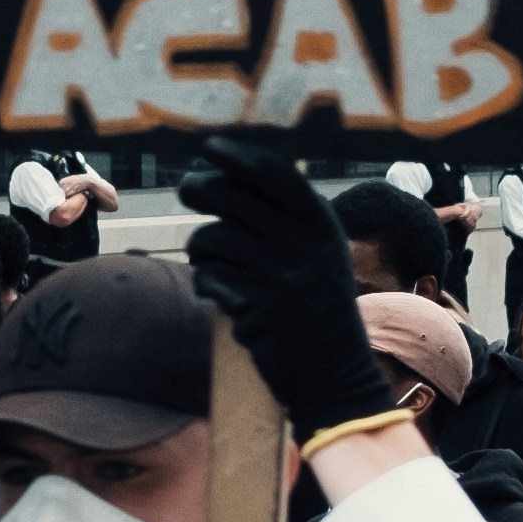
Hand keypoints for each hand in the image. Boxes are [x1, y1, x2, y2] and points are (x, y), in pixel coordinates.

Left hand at [172, 133, 398, 436]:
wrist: (334, 373)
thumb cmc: (320, 306)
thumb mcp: (323, 252)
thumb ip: (291, 217)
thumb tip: (233, 176)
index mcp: (322, 224)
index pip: (273, 174)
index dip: (238, 156)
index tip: (210, 147)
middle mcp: (303, 243)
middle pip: (230, 196)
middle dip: (200, 188)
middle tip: (188, 189)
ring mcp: (280, 275)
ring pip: (210, 238)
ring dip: (202, 250)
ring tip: (213, 262)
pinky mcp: (256, 307)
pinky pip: (208, 279)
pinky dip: (207, 284)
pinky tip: (223, 295)